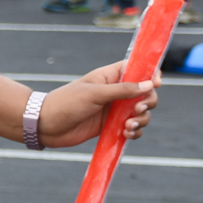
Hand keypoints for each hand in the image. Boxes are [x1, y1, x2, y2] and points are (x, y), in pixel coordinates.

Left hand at [37, 60, 158, 147]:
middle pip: (146, 93)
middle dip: (148, 102)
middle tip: (137, 109)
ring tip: (128, 126)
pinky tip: (126, 133)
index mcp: (110, 76)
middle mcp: (115, 91)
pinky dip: (135, 131)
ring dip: (142, 119)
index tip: (156, 83)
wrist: (46, 125)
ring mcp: (114, 109)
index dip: (150, 74)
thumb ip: (122, 89)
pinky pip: (133, 128)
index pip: (137, 68)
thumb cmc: (66, 103)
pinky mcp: (112, 126)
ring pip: (142, 112)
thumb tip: (149, 84)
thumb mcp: (95, 94)